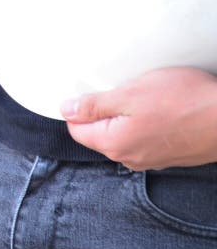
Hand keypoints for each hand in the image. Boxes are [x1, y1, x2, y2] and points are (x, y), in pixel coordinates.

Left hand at [61, 67, 216, 170]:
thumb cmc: (184, 102)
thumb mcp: (130, 94)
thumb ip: (94, 105)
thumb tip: (66, 110)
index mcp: (113, 144)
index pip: (76, 129)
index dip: (78, 108)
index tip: (89, 90)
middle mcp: (128, 157)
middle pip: (98, 132)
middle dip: (103, 111)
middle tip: (122, 89)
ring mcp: (149, 159)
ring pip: (121, 134)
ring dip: (125, 116)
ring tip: (144, 98)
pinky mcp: (167, 154)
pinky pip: (143, 137)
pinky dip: (144, 123)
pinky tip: (159, 109)